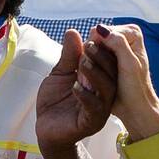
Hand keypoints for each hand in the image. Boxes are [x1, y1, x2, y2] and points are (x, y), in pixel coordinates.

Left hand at [35, 27, 118, 157]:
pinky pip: (94, 108)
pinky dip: (85, 95)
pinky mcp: (92, 122)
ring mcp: (101, 109)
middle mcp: (105, 94)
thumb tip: (73, 31)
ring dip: (95, 74)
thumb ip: (69, 56)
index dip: (103, 48)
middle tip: (89, 45)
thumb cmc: (56, 99)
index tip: (94, 34)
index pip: (109, 62)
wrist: (46, 127)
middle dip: (101, 58)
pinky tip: (75, 86)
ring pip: (107, 90)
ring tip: (83, 63)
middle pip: (112, 74)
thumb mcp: (61, 73)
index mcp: (101, 80)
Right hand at [97, 25, 158, 138]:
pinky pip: (87, 58)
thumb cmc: (135, 87)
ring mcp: (112, 46)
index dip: (97, 48)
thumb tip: (100, 28)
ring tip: (92, 81)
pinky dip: (86, 69)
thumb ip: (118, 44)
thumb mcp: (129, 65)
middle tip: (96, 77)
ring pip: (88, 49)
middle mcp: (122, 36)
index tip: (102, 66)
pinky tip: (89, 82)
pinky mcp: (104, 58)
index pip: (102, 31)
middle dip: (91, 57)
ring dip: (88, 65)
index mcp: (132, 32)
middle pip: (94, 39)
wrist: (134, 105)